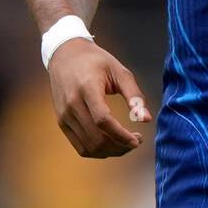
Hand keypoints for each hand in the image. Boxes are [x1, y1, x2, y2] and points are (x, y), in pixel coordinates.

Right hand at [48, 39, 152, 157]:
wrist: (65, 55)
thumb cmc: (96, 61)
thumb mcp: (119, 71)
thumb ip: (134, 95)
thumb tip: (146, 120)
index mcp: (87, 88)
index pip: (102, 120)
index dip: (121, 135)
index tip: (138, 139)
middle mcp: (72, 104)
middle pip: (96, 138)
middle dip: (120, 146)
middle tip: (136, 141)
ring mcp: (64, 115)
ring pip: (88, 147)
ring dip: (111, 152)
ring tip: (126, 144)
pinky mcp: (61, 122)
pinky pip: (80, 146)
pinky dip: (98, 151)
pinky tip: (111, 144)